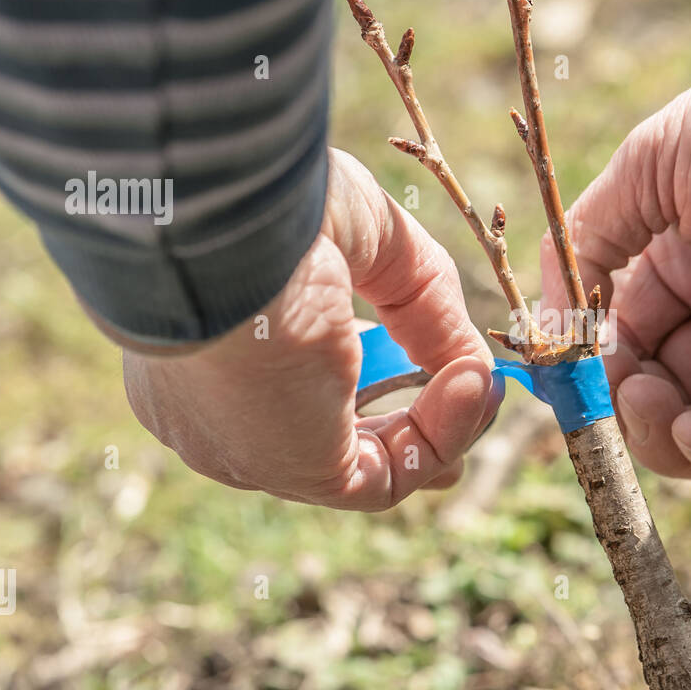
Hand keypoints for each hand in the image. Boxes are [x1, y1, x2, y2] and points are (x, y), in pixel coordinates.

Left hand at [122, 148, 499, 510]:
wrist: (227, 227)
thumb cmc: (276, 213)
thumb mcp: (368, 243)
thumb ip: (422, 305)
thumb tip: (475, 369)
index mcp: (209, 349)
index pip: (290, 390)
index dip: (369, 384)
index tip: (427, 364)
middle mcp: (217, 412)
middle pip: (327, 442)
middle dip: (408, 430)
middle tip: (467, 396)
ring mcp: (252, 449)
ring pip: (363, 467)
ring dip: (438, 428)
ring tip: (481, 381)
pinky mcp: (294, 469)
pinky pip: (386, 477)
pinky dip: (439, 438)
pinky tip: (470, 386)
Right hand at [547, 0, 690, 504]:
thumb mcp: (649, 168)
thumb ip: (589, 243)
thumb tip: (546, 323)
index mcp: (688, 273)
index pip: (625, 348)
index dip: (594, 368)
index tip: (571, 362)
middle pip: (665, 408)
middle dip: (629, 411)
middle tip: (624, 383)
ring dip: (670, 445)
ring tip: (658, 403)